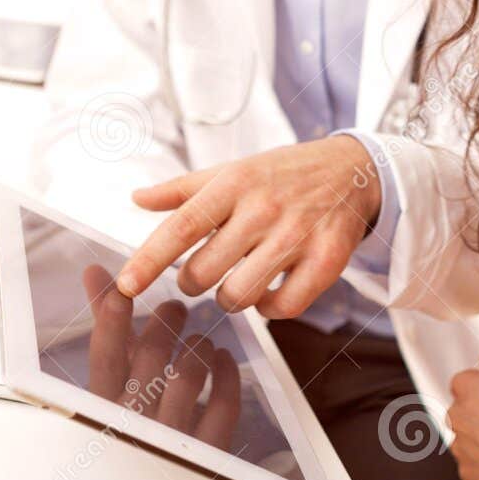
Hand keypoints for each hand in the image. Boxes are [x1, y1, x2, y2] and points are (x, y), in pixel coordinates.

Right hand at [80, 265, 240, 448]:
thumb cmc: (132, 426)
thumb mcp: (112, 383)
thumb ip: (108, 330)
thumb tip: (96, 272)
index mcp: (104, 410)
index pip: (104, 358)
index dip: (112, 319)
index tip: (122, 288)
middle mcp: (135, 424)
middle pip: (150, 357)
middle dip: (164, 322)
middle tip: (175, 307)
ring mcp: (173, 438)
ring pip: (187, 375)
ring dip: (196, 346)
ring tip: (199, 339)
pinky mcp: (209, 451)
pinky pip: (223, 405)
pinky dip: (226, 375)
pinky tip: (224, 359)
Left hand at [114, 137, 381, 318]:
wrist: (353, 170)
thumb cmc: (284, 173)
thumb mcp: (233, 170)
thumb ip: (183, 189)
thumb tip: (137, 198)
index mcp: (234, 183)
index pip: (183, 226)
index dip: (149, 258)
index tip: (126, 284)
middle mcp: (264, 208)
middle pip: (204, 271)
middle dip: (192, 281)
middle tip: (202, 272)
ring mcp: (297, 235)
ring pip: (239, 295)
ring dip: (229, 297)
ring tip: (237, 280)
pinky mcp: (327, 260)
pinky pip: (283, 307)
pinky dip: (269, 309)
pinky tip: (269, 291)